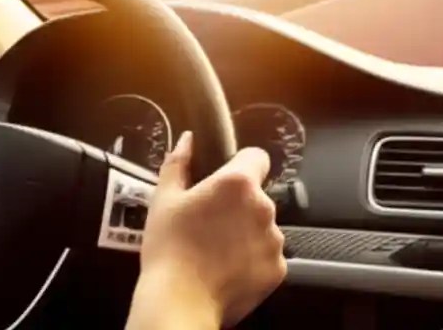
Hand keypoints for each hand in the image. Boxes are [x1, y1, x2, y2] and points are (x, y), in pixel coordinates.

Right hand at [130, 131, 285, 328]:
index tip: (226, 180)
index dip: (242, 164)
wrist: (180, 301)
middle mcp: (263, 207)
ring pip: (263, 227)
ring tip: (217, 249)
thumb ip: (178, 163)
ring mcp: (274, 240)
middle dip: (239, 205)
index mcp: (237, 183)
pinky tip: (227, 268)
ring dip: (247, 233)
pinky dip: (252, 260)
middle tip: (210, 222)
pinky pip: (268, 255)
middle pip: (257, 196)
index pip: (257, 156)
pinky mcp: (278, 268)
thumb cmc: (169, 248)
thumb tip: (188, 140)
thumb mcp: (164, 199)